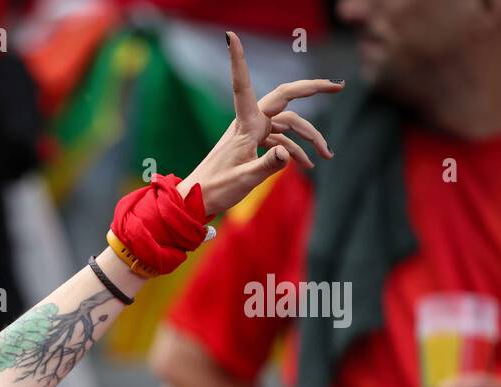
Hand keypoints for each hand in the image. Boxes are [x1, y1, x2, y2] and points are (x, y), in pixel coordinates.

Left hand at [182, 32, 342, 217]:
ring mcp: (252, 134)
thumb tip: (288, 153)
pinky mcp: (254, 146)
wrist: (195, 203)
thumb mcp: (243, 180)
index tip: (231, 35)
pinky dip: (296, 151)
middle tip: (339, 87)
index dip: (238, 60)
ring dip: (309, 138)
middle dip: (311, 90)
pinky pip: (281, 141)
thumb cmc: (215, 190)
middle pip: (284, 99)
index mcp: (243, 125)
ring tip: (327, 156)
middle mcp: (248, 124)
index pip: (243, 85)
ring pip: (288, 125)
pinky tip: (309, 165)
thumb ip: (267, 165)